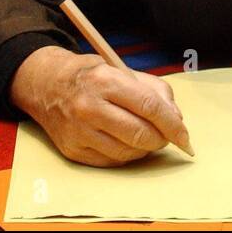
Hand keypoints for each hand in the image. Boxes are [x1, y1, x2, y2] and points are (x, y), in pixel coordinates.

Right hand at [9, 47, 191, 166]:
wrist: (46, 85)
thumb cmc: (91, 76)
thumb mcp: (122, 71)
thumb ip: (154, 91)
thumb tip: (176, 120)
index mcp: (105, 81)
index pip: (150, 107)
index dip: (173, 125)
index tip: (185, 137)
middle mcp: (89, 107)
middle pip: (140, 134)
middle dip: (161, 139)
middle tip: (166, 136)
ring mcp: (79, 131)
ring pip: (128, 152)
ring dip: (145, 149)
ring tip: (145, 136)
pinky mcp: (73, 150)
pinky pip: (112, 161)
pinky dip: (126, 154)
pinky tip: (126, 142)